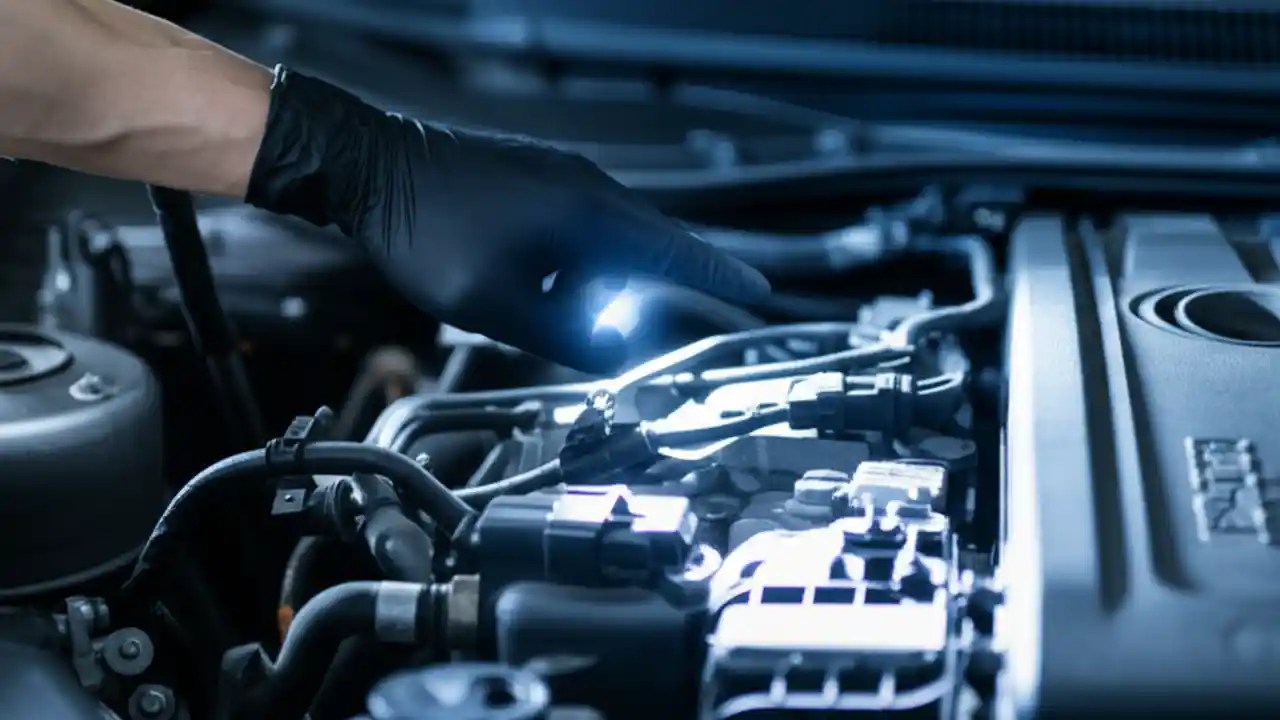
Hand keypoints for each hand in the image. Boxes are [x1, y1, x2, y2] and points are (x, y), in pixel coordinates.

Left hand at [246, 67, 768, 372]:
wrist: (367, 166)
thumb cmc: (427, 232)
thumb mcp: (498, 305)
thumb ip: (566, 335)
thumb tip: (618, 353)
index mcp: (585, 213)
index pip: (672, 251)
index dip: (719, 276)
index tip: (757, 292)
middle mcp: (583, 184)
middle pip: (654, 239)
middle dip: (684, 276)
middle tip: (713, 302)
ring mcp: (558, 173)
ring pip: (617, 230)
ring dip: (631, 271)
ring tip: (629, 310)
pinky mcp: (534, 175)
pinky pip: (586, 218)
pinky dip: (597, 254)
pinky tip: (575, 280)